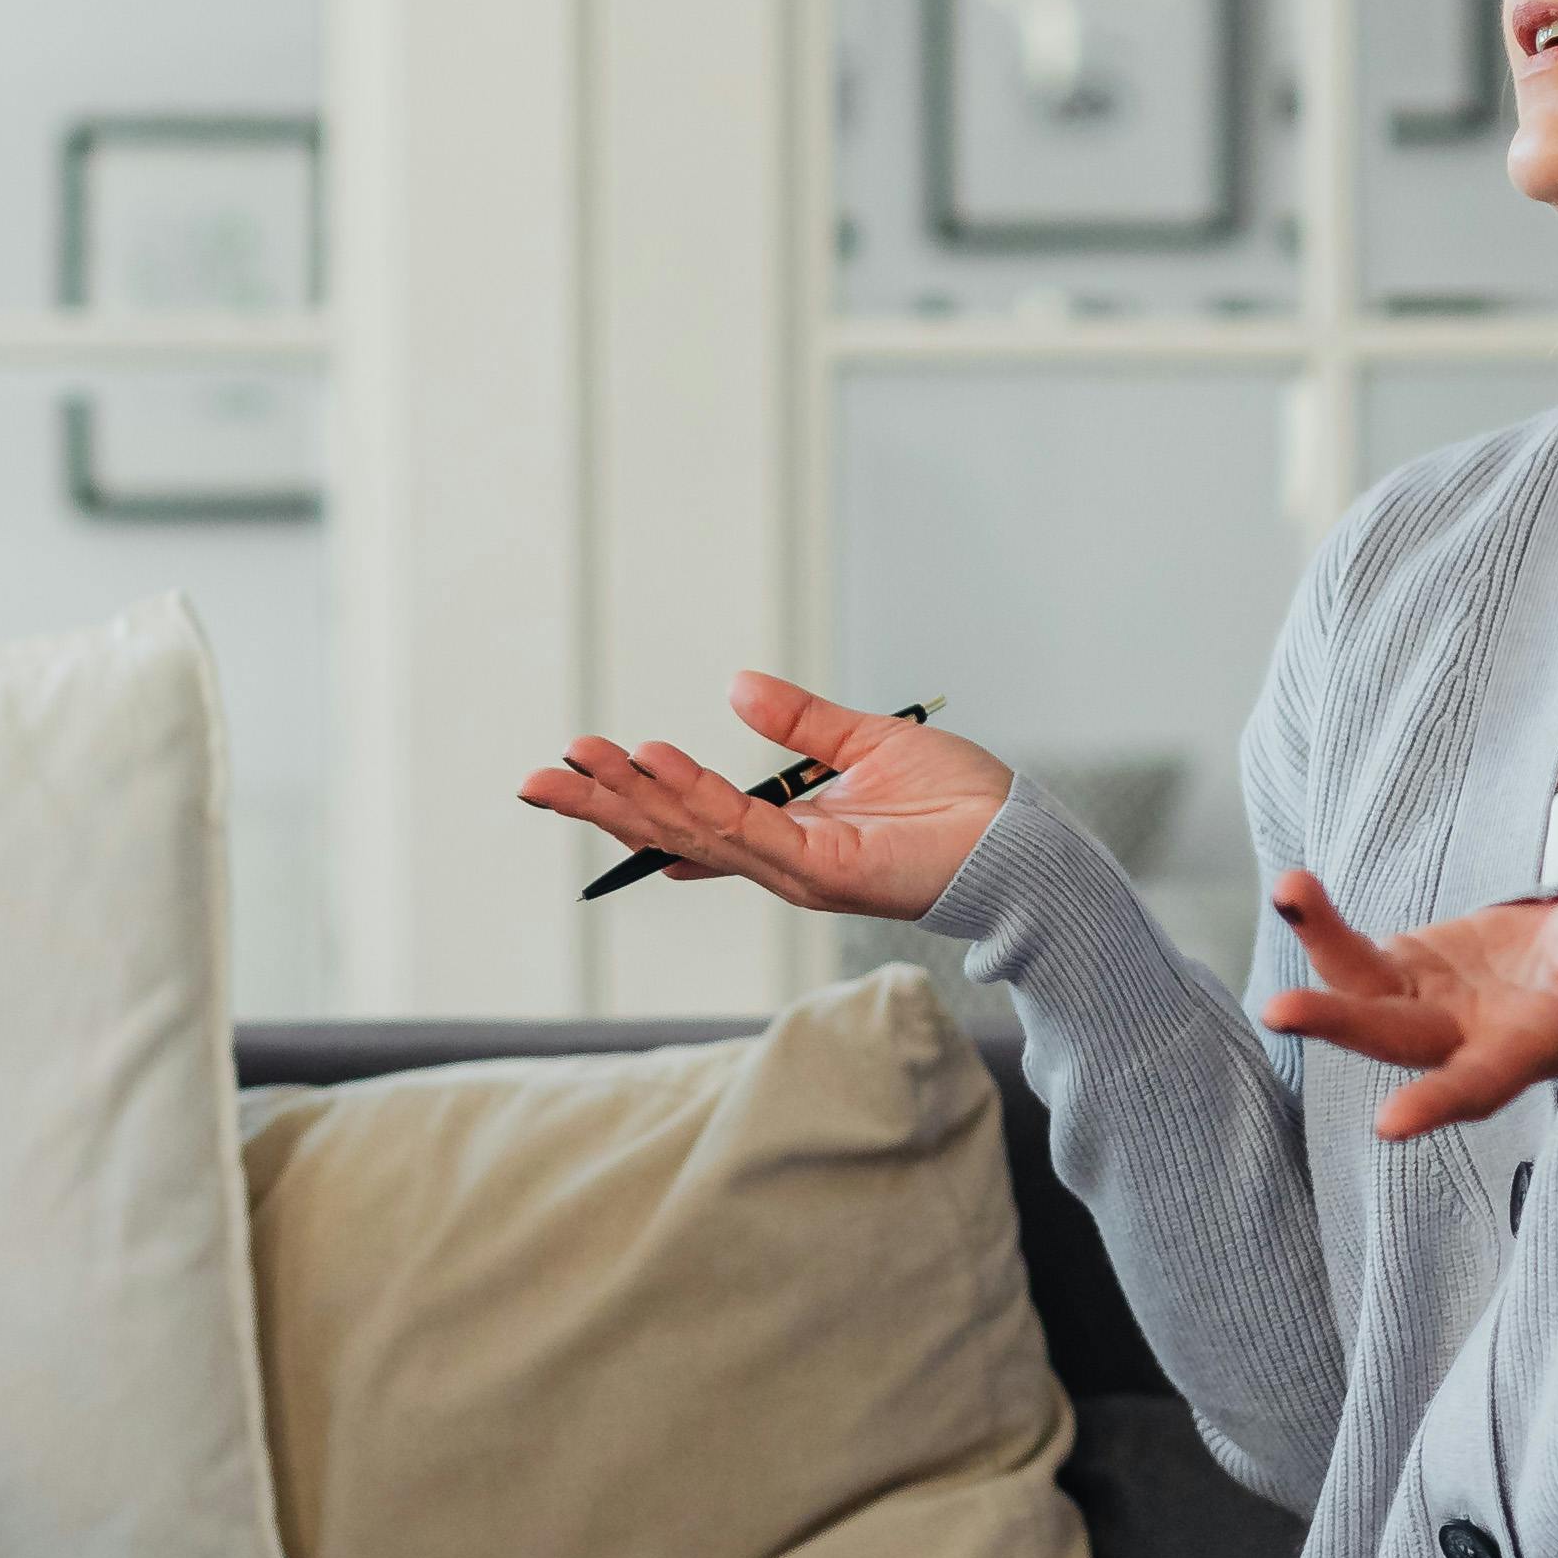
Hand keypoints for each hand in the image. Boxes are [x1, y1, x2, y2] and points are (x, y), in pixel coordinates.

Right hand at [517, 673, 1015, 923]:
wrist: (1021, 845)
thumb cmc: (963, 805)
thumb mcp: (867, 743)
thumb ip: (801, 722)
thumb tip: (738, 686)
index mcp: (787, 835)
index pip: (691, 823)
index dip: (632, 802)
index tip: (579, 773)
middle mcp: (780, 861)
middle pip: (671, 832)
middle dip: (602, 804)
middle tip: (536, 777)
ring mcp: (795, 870)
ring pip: (691, 833)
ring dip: (629, 798)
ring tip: (575, 764)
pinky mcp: (821, 869)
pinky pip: (742, 830)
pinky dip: (694, 796)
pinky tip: (655, 765)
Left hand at [1255, 873, 1557, 1140]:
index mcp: (1531, 1046)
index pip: (1483, 1081)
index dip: (1442, 1100)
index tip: (1390, 1124)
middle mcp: (1467, 1039)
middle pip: (1397, 1042)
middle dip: (1341, 1025)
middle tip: (1279, 1011)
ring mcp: (1428, 1006)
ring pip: (1363, 995)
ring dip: (1320, 955)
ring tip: (1292, 894)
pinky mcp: (1405, 969)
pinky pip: (1355, 952)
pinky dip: (1323, 922)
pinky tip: (1296, 888)